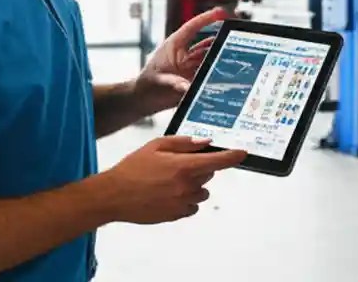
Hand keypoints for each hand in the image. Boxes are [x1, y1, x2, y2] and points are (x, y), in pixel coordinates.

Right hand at [98, 136, 246, 224]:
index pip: (217, 161)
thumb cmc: (133, 168)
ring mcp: (182, 203)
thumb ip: (183, 143)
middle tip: (178, 163)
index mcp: (183, 166)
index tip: (242, 153)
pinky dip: (186, 199)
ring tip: (170, 180)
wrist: (115, 195)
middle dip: (200, 167)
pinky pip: (192, 207)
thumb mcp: (155, 146)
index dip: (232, 157)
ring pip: (202, 192)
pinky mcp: (176, 215)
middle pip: (208, 174)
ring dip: (194, 185)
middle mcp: (187, 186)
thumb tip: (205, 142)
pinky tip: (167, 193)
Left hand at [133, 7, 227, 114]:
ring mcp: (191, 66)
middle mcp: (185, 53)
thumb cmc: (147, 85)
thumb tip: (188, 87)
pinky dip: (217, 75)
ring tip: (235, 61)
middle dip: (221, 39)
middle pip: (207, 43)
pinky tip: (226, 77)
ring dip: (220, 59)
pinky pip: (210, 74)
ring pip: (210, 58)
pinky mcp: (194, 78)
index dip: (207, 18)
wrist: (144, 100)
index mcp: (175, 45)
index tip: (222, 12)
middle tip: (235, 38)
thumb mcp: (159, 81)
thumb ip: (174, 83)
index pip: (192, 27)